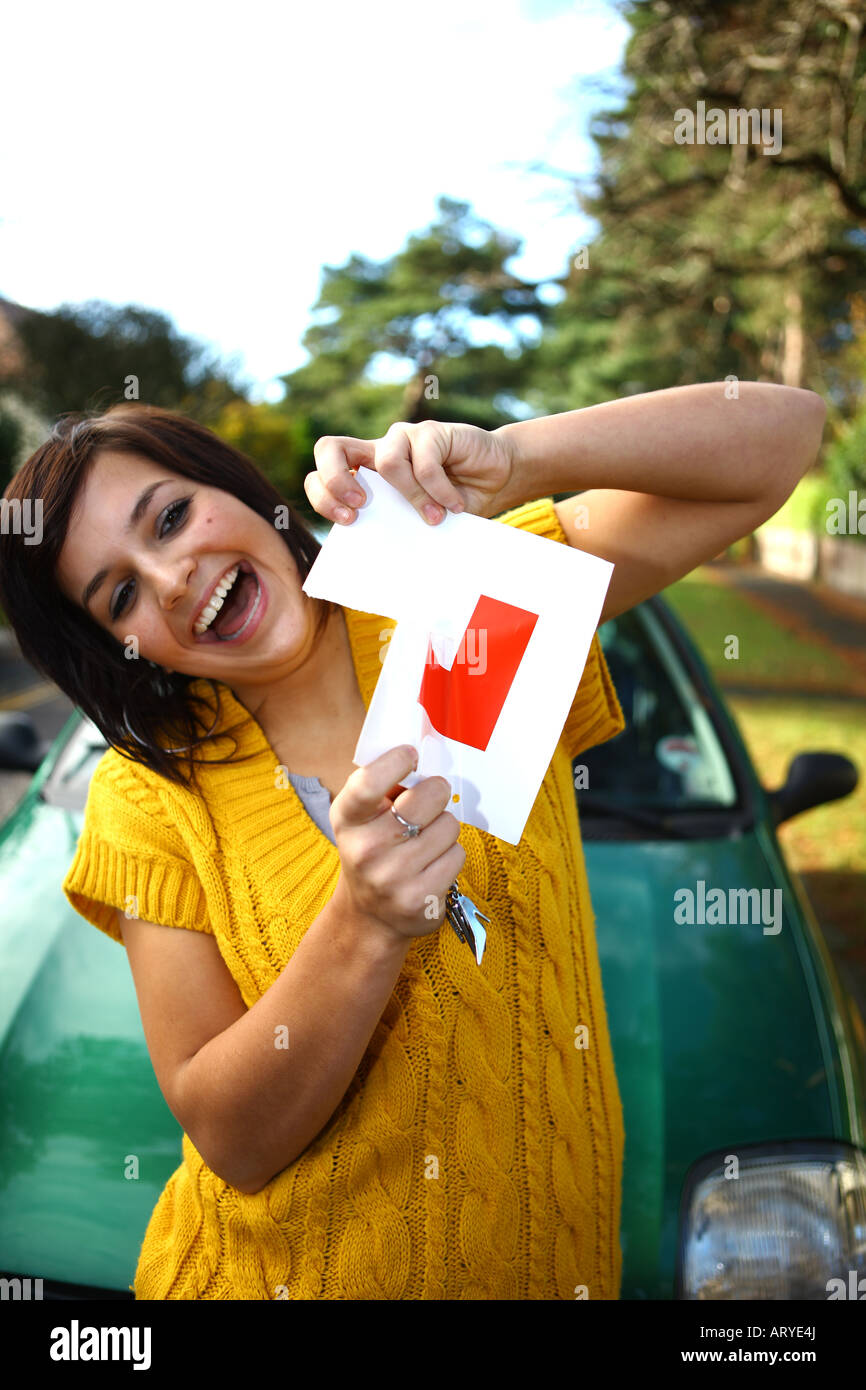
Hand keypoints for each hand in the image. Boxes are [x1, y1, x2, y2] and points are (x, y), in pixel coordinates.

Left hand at [303, 419, 515, 526]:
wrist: (495, 478)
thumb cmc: (450, 505)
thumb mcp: (416, 521)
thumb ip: (395, 529)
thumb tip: (375, 565)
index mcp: (365, 474)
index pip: (321, 474)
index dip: (323, 495)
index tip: (350, 521)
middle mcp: (378, 452)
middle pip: (330, 449)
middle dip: (336, 480)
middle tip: (361, 508)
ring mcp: (403, 439)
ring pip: (388, 462)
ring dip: (412, 497)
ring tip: (434, 517)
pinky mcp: (431, 432)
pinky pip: (425, 463)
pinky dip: (439, 490)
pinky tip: (455, 504)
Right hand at [330, 744, 465, 943]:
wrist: (370, 915)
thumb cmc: (373, 849)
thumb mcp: (362, 817)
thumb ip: (384, 786)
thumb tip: (427, 753)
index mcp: (347, 819)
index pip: (369, 783)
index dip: (395, 762)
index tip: (411, 755)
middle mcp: (365, 849)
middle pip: (427, 798)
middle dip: (436, 793)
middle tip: (429, 801)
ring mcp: (392, 877)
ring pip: (448, 826)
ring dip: (444, 828)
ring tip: (426, 841)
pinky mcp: (420, 898)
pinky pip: (457, 855)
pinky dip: (450, 855)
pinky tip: (432, 864)